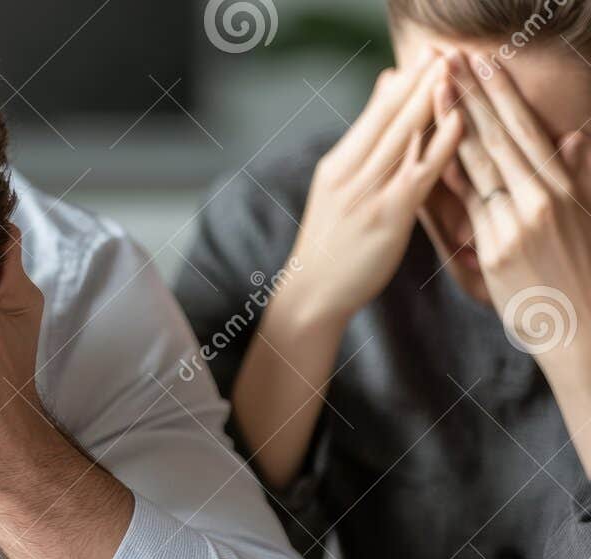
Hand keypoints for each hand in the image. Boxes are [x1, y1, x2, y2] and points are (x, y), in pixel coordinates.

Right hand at [283, 53, 462, 324]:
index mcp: (337, 166)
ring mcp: (366, 194)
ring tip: (452, 70)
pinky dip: (439, 144)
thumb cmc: (331, 247)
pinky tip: (458, 122)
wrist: (312, 293)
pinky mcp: (385, 215)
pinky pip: (418, 172)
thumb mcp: (337, 193)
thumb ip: (361, 153)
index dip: (401, 84)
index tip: (424, 59)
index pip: (373, 115)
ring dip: (429, 100)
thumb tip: (380, 104)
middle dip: (417, 82)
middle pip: (388, 118)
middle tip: (443, 53)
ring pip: (403, 137)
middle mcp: (349, 174)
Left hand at [442, 55, 590, 379]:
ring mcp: (517, 227)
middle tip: (448, 64)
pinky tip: (427, 154)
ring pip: (476, 169)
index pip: (525, 134)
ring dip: (452, 128)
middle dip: (472, 98)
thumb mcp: (585, 217)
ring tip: (434, 93)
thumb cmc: (582, 273)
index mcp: (561, 190)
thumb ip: (573, 176)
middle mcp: (541, 202)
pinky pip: (463, 210)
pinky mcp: (496, 254)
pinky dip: (445, 181)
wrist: (583, 329)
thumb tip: (574, 137)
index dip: (503, 98)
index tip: (484, 67)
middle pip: (498, 141)